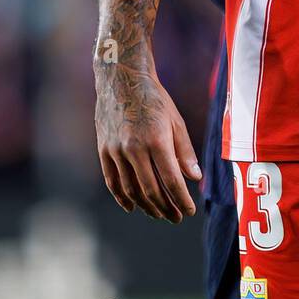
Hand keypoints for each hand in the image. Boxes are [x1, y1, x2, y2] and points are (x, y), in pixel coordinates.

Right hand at [95, 44, 200, 222]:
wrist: (122, 81)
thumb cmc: (154, 99)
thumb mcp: (175, 121)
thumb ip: (185, 151)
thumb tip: (195, 178)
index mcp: (156, 140)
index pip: (171, 180)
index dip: (181, 199)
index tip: (189, 211)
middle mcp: (134, 148)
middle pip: (151, 190)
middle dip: (166, 208)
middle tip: (176, 218)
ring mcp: (116, 151)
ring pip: (131, 189)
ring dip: (146, 206)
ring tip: (158, 214)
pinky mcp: (103, 150)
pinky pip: (112, 181)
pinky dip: (122, 198)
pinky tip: (133, 207)